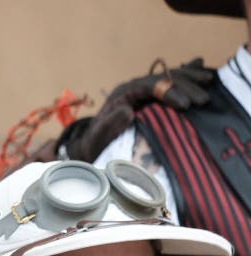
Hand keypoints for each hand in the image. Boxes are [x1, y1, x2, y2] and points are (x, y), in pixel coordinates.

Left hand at [58, 58, 212, 161]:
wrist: (91, 145)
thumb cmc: (95, 144)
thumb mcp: (98, 137)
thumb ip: (110, 124)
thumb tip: (128, 110)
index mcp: (122, 94)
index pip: (149, 86)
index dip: (169, 92)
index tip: (186, 105)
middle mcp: (133, 88)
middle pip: (162, 80)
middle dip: (184, 86)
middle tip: (203, 100)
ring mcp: (141, 91)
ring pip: (168, 78)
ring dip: (189, 78)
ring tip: (209, 80)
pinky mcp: (148, 97)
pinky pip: (168, 82)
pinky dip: (185, 74)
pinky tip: (200, 65)